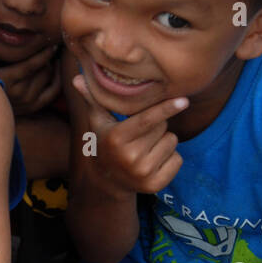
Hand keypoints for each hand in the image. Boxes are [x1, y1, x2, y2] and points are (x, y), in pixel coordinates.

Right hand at [0, 42, 59, 115]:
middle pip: (43, 69)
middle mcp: (19, 94)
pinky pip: (53, 90)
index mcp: (7, 80)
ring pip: (48, 77)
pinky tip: (55, 68)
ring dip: (50, 65)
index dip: (43, 52)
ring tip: (47, 57)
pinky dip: (57, 78)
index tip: (50, 42)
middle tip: (47, 47)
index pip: (31, 64)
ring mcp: (28, 102)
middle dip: (46, 57)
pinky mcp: (35, 107)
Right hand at [73, 74, 188, 196]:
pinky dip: (170, 159)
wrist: (106, 181)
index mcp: (116, 138)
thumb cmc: (105, 142)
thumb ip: (92, 98)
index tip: (184, 101)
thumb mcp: (97, 121)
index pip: (147, 119)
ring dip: (164, 142)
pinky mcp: (155, 185)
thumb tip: (76, 77)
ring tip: (145, 148)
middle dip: (158, 126)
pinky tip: (153, 162)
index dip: (166, 108)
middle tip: (140, 135)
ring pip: (172, 142)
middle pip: (163, 127)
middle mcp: (130, 157)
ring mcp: (143, 173)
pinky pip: (178, 160)